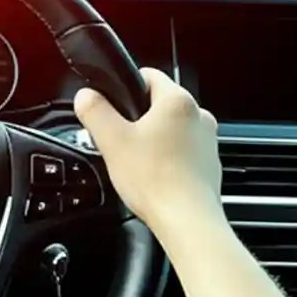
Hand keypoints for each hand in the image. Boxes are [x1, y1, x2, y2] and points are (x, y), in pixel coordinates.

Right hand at [73, 68, 222, 240]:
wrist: (187, 221)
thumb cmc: (156, 181)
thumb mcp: (111, 140)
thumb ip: (94, 110)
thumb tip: (86, 96)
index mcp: (177, 100)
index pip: (148, 75)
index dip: (125, 88)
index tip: (112, 107)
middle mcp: (199, 116)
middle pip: (158, 105)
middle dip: (138, 120)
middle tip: (120, 142)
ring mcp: (208, 142)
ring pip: (171, 130)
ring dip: (154, 141)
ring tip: (138, 164)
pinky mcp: (210, 165)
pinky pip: (182, 153)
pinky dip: (168, 161)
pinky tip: (154, 178)